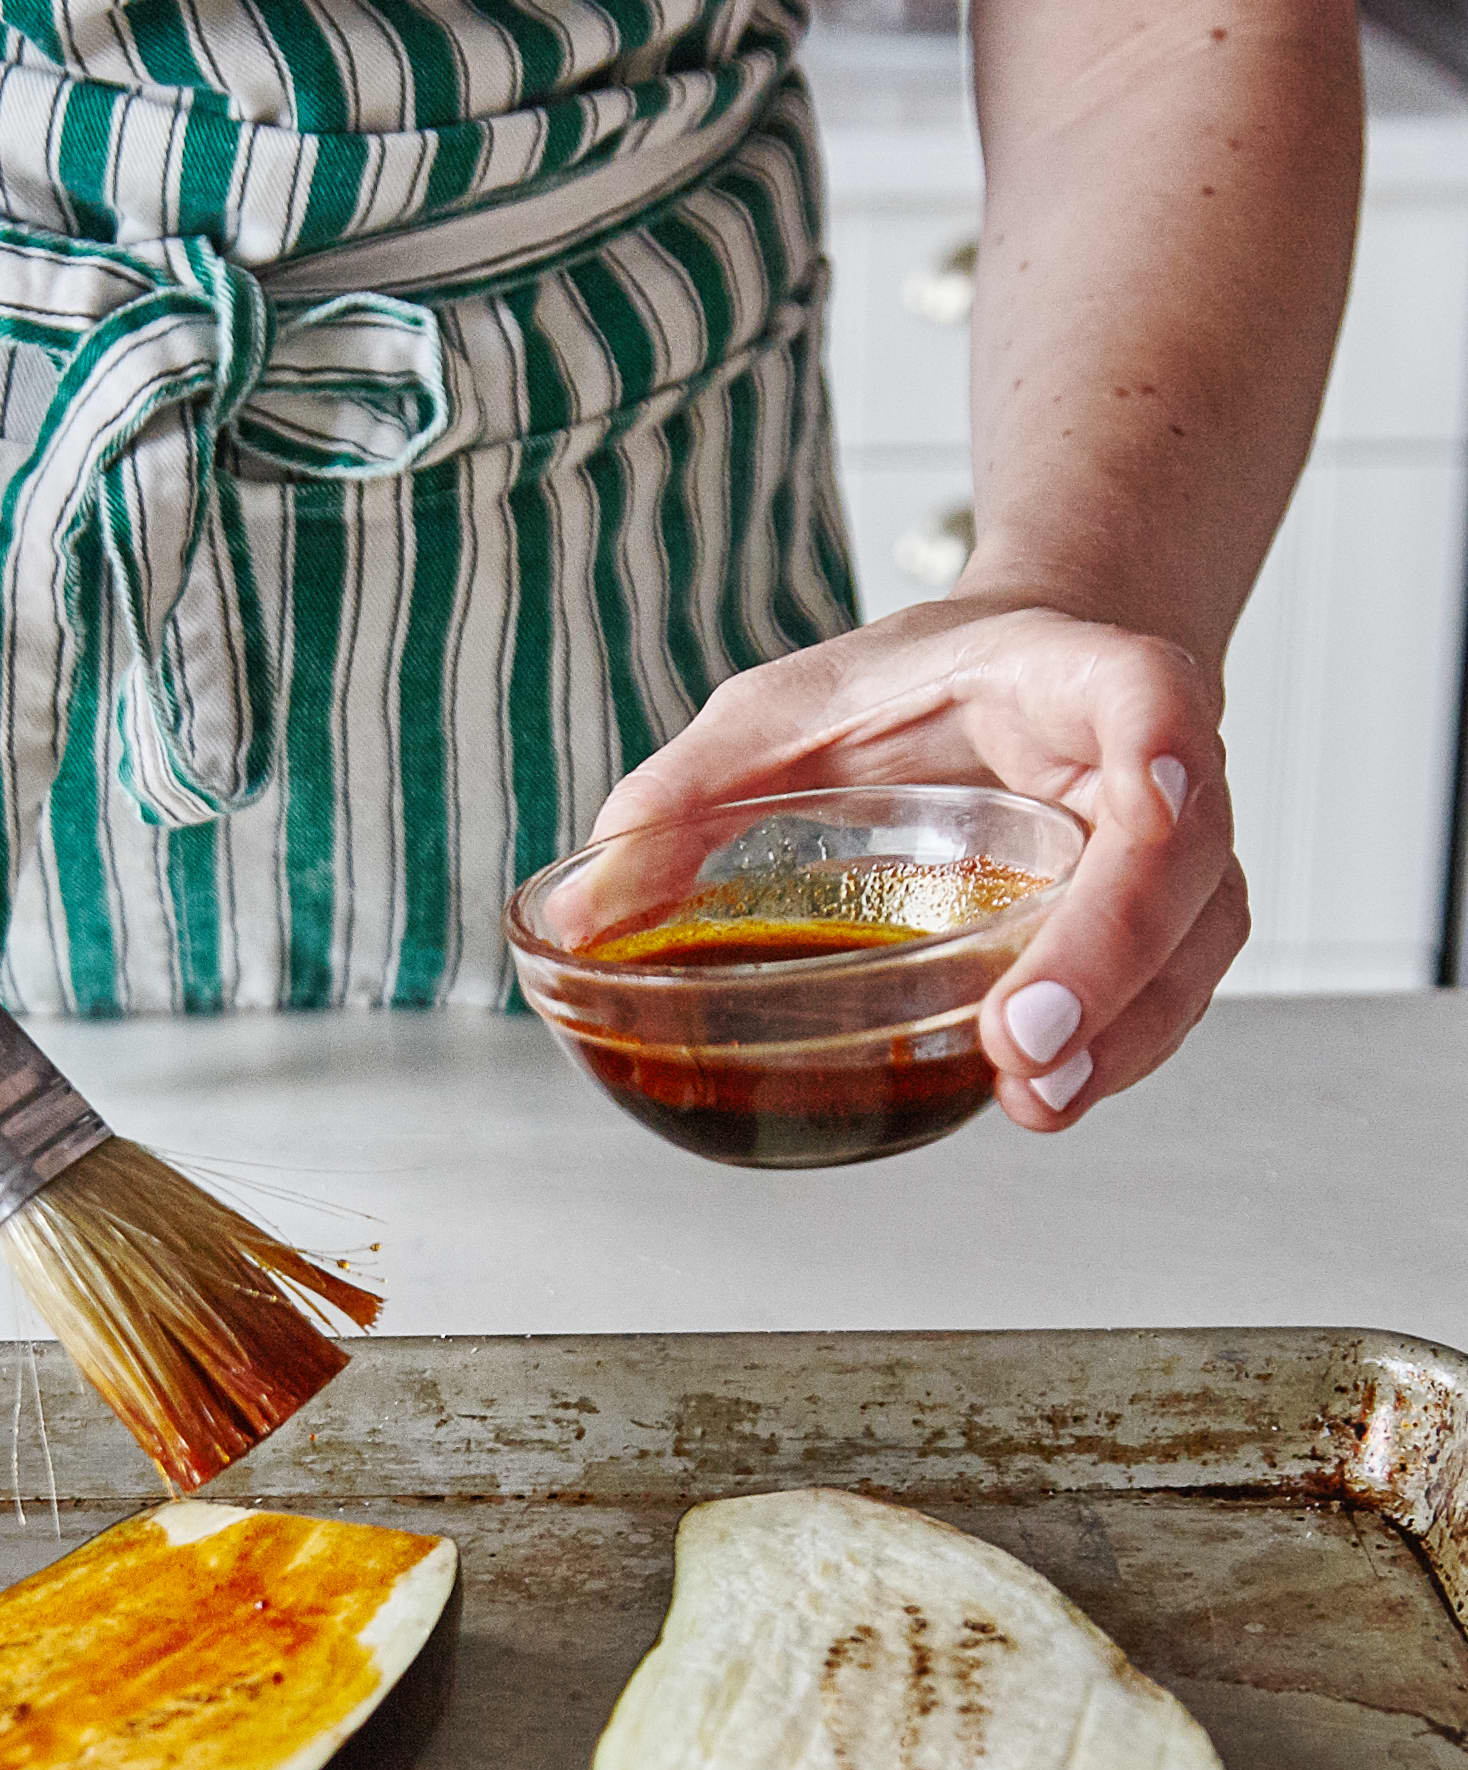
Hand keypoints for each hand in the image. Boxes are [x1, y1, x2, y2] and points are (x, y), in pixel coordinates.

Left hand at [592, 599, 1248, 1131]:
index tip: (1155, 795)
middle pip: (1185, 860)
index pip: (1153, 699)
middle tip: (1021, 1040)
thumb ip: (684, 795)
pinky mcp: (1163, 933)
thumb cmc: (912, 688)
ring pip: (1192, 951)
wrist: (1019, 674)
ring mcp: (1176, 858)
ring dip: (1123, 1032)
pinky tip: (1041, 1092)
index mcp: (1077, 678)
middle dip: (1116, 955)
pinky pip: (1167, 1001)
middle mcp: (1153, 768)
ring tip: (1031, 1095)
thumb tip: (577, 913)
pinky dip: (1115, 1052)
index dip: (1167, 751)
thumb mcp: (785, 710)